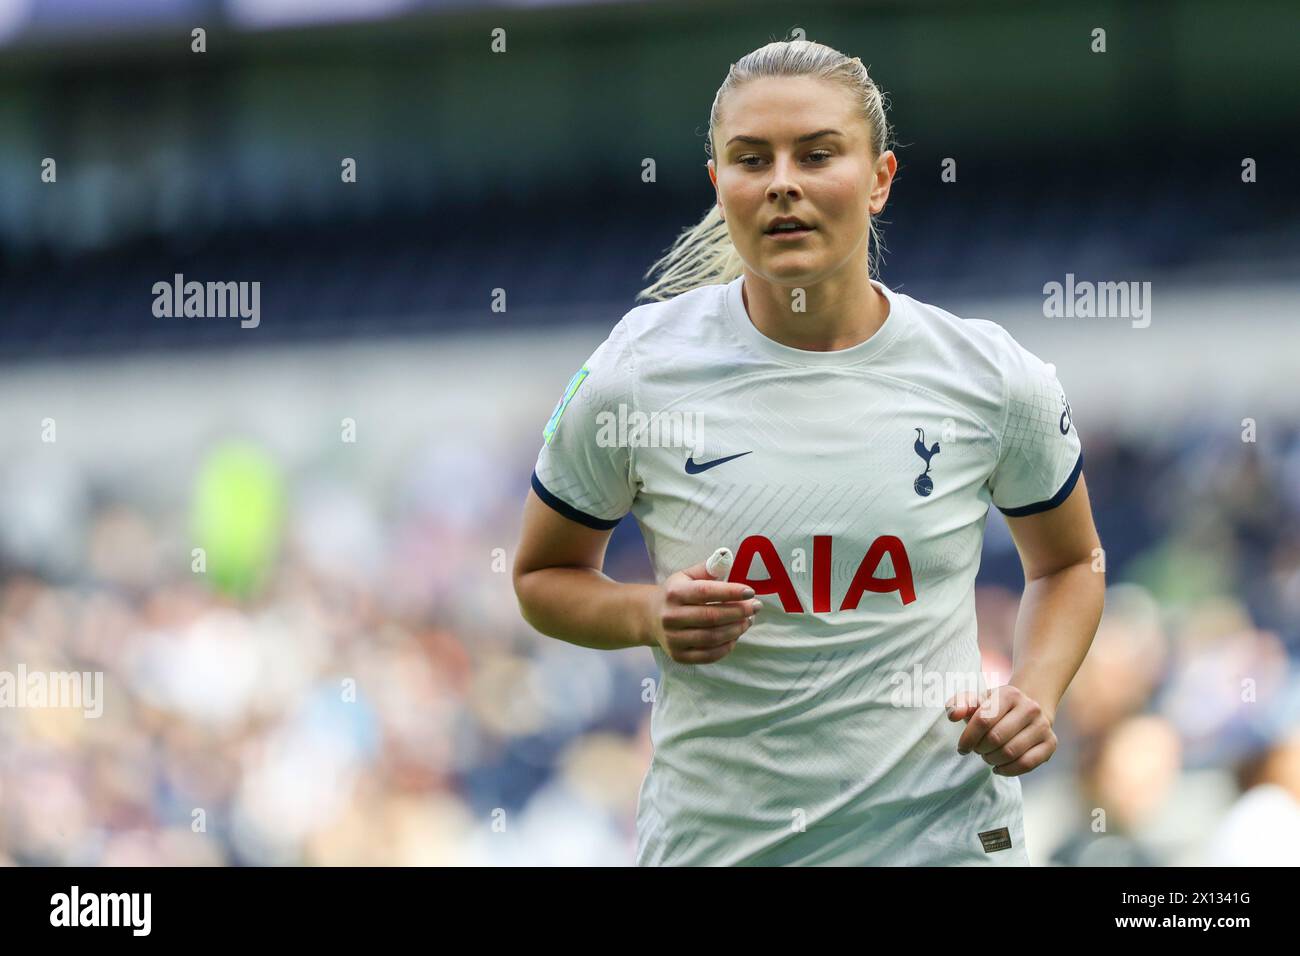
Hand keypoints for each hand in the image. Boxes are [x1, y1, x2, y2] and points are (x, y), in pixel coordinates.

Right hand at [644, 559, 759, 664]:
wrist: (651, 617)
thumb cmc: (676, 593)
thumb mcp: (686, 576)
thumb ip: (707, 569)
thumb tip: (727, 559)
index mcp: (674, 593)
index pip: (705, 592)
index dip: (730, 592)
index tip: (750, 592)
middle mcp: (671, 616)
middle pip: (711, 617)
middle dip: (739, 612)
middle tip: (755, 607)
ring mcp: (673, 638)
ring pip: (712, 637)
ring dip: (736, 629)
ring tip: (748, 621)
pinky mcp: (678, 655)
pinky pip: (708, 655)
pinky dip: (726, 647)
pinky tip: (736, 636)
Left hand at [945, 685, 1056, 776]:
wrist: (1028, 708)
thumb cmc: (995, 707)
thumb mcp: (976, 701)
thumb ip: (959, 704)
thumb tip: (953, 715)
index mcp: (1009, 694)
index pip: (983, 720)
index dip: (968, 738)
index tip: (962, 747)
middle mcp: (1030, 708)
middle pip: (996, 738)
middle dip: (980, 749)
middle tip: (977, 750)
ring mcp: (1043, 726)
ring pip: (1011, 753)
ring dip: (992, 760)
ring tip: (987, 756)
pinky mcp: (1050, 743)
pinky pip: (1026, 764)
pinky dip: (1008, 770)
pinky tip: (998, 767)